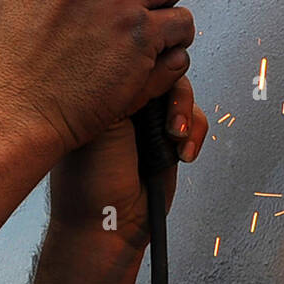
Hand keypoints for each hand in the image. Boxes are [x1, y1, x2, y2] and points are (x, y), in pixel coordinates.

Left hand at [49, 75, 208, 253]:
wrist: (108, 224)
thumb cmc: (89, 180)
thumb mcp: (108, 124)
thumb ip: (136, 90)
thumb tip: (164, 58)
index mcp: (99, 89)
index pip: (131, 59)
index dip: (149, 62)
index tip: (161, 70)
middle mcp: (124, 100)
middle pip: (162, 70)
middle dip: (172, 89)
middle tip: (168, 113)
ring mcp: (147, 119)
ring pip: (181, 92)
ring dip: (184, 113)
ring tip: (174, 135)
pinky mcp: (169, 137)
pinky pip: (194, 120)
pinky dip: (193, 133)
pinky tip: (181, 151)